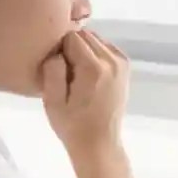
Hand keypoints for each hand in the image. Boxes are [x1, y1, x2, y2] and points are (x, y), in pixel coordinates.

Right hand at [40, 29, 128, 154]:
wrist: (99, 143)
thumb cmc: (72, 125)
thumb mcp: (52, 100)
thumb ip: (52, 69)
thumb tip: (57, 50)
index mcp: (93, 68)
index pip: (70, 36)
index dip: (59, 48)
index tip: (57, 68)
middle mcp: (112, 60)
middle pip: (84, 34)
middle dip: (71, 47)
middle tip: (66, 72)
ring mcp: (122, 63)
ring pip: (95, 38)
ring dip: (83, 49)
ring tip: (77, 73)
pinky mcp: (125, 67)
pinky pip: (105, 46)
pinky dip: (94, 53)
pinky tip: (88, 72)